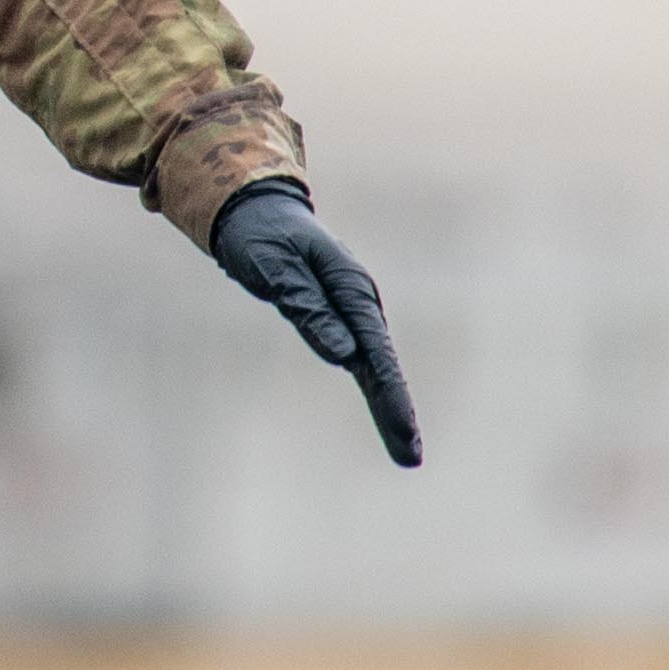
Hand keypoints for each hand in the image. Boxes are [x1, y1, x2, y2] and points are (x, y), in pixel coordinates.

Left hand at [209, 181, 423, 467]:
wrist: (257, 211)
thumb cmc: (263, 236)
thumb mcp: (277, 269)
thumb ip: (308, 310)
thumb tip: (344, 356)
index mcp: (350, 288)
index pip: (376, 352)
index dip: (390, 395)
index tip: (403, 430)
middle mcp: (360, 302)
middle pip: (383, 367)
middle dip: (396, 412)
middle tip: (411, 458)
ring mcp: (353, 312)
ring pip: (375, 367)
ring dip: (390, 407)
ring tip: (406, 451)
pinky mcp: (339, 319)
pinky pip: (361, 360)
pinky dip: (374, 389)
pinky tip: (388, 418)